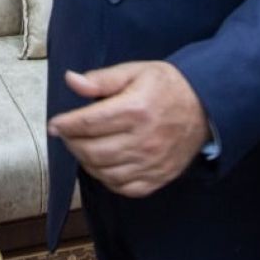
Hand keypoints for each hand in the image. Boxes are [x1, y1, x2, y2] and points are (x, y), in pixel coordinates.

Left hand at [46, 61, 209, 197]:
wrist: (205, 107)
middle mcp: (143, 140)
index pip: (89, 123)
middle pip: (93, 150)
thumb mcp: (134, 72)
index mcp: (135, 110)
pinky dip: (107, 179)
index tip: (54, 125)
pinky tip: (101, 165)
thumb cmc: (164, 86)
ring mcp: (152, 162)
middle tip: (66, 135)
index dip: (66, 125)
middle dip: (72, 143)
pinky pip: (125, 187)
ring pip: (105, 172)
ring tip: (81, 147)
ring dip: (85, 161)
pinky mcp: (159, 177)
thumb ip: (101, 79)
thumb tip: (71, 80)